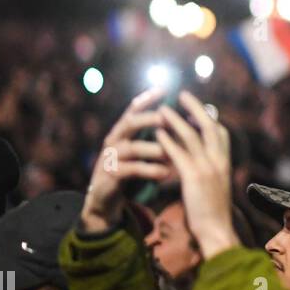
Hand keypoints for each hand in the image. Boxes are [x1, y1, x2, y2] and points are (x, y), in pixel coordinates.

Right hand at [81, 88, 170, 231]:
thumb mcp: (141, 151)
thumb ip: (155, 137)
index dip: (146, 98)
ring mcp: (110, 157)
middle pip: (129, 123)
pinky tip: (165, 173)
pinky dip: (149, 170)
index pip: (133, 109)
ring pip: (131, 147)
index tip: (164, 89)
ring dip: (154, 149)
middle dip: (148, 119)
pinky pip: (131, 169)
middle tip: (166, 119)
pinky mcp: (110, 175)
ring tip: (171, 153)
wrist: (107, 200)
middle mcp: (114, 140)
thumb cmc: (130, 171)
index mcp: (123, 131)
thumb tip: (182, 121)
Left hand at [155, 91, 237, 258]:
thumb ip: (210, 171)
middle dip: (196, 108)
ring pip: (193, 136)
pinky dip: (169, 141)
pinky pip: (180, 154)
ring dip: (177, 120)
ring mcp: (208, 168)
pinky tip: (158, 133)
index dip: (209, 117)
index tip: (198, 107)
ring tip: (163, 110)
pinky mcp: (194, 178)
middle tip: (182, 95)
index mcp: (225, 163)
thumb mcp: (216, 187)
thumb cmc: (213, 214)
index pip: (221, 133)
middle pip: (209, 126)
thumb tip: (201, 163)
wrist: (216, 231)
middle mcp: (219, 161)